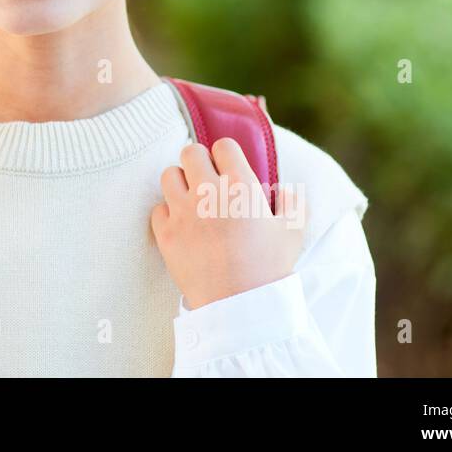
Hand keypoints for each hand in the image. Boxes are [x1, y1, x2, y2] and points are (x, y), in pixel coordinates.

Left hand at [151, 138, 304, 309]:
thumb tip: (285, 190)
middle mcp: (209, 193)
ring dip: (180, 182)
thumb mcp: (293, 232)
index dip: (226, 154)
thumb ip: (294, 203)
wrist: (240, 306)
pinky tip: (181, 224)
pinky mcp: (166, 234)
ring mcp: (184, 213)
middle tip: (206, 178)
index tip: (227, 166)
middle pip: (190, 152)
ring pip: (169, 175)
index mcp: (241, 187)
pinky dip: (167, 213)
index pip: (223, 146)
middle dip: (199, 161)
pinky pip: (158, 208)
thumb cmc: (269, 268)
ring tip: (190, 197)